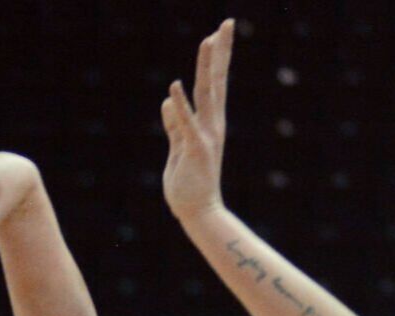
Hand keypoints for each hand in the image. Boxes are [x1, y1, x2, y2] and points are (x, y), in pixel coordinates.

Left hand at [161, 18, 233, 223]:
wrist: (198, 212)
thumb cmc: (188, 184)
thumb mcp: (178, 149)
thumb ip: (174, 126)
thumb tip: (168, 102)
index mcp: (208, 123)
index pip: (213, 84)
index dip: (216, 58)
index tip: (218, 32)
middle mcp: (211, 125)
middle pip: (216, 81)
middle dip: (220, 52)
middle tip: (227, 23)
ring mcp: (204, 136)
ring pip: (206, 94)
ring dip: (206, 67)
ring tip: (208, 40)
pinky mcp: (193, 150)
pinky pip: (185, 124)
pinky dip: (180, 105)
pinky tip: (174, 86)